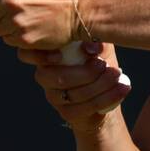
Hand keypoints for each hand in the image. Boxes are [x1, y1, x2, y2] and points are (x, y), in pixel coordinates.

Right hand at [16, 41, 131, 130]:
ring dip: (100, 85)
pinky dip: (107, 97)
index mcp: (48, 54)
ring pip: (73, 94)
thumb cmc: (100, 57)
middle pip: (56, 78)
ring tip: (117, 75)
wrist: (109, 88)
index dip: (38, 56)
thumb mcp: (99, 43)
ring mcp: (54, 95)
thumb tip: (88, 47)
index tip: (59, 55)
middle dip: (84, 72)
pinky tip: (122, 88)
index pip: (26, 54)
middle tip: (104, 64)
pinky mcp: (67, 112)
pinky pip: (85, 108)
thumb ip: (93, 38)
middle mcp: (46, 76)